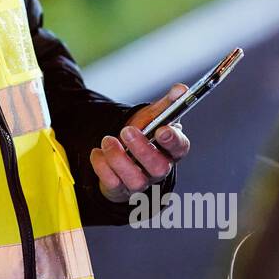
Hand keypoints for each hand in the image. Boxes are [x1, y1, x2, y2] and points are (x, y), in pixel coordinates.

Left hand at [89, 85, 192, 202]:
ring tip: (107, 140)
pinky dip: (102, 166)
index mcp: (171, 150)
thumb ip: (166, 104)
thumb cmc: (142, 134)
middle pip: (158, 167)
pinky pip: (113, 183)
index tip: (161, 129)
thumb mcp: (153, 116)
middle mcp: (159, 169)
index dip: (172, 140)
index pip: (180, 148)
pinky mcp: (121, 189)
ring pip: (136, 180)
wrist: (121, 152)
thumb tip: (181, 89)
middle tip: (127, 131)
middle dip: (142, 149)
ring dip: (119, 158)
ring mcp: (141, 182)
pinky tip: (97, 152)